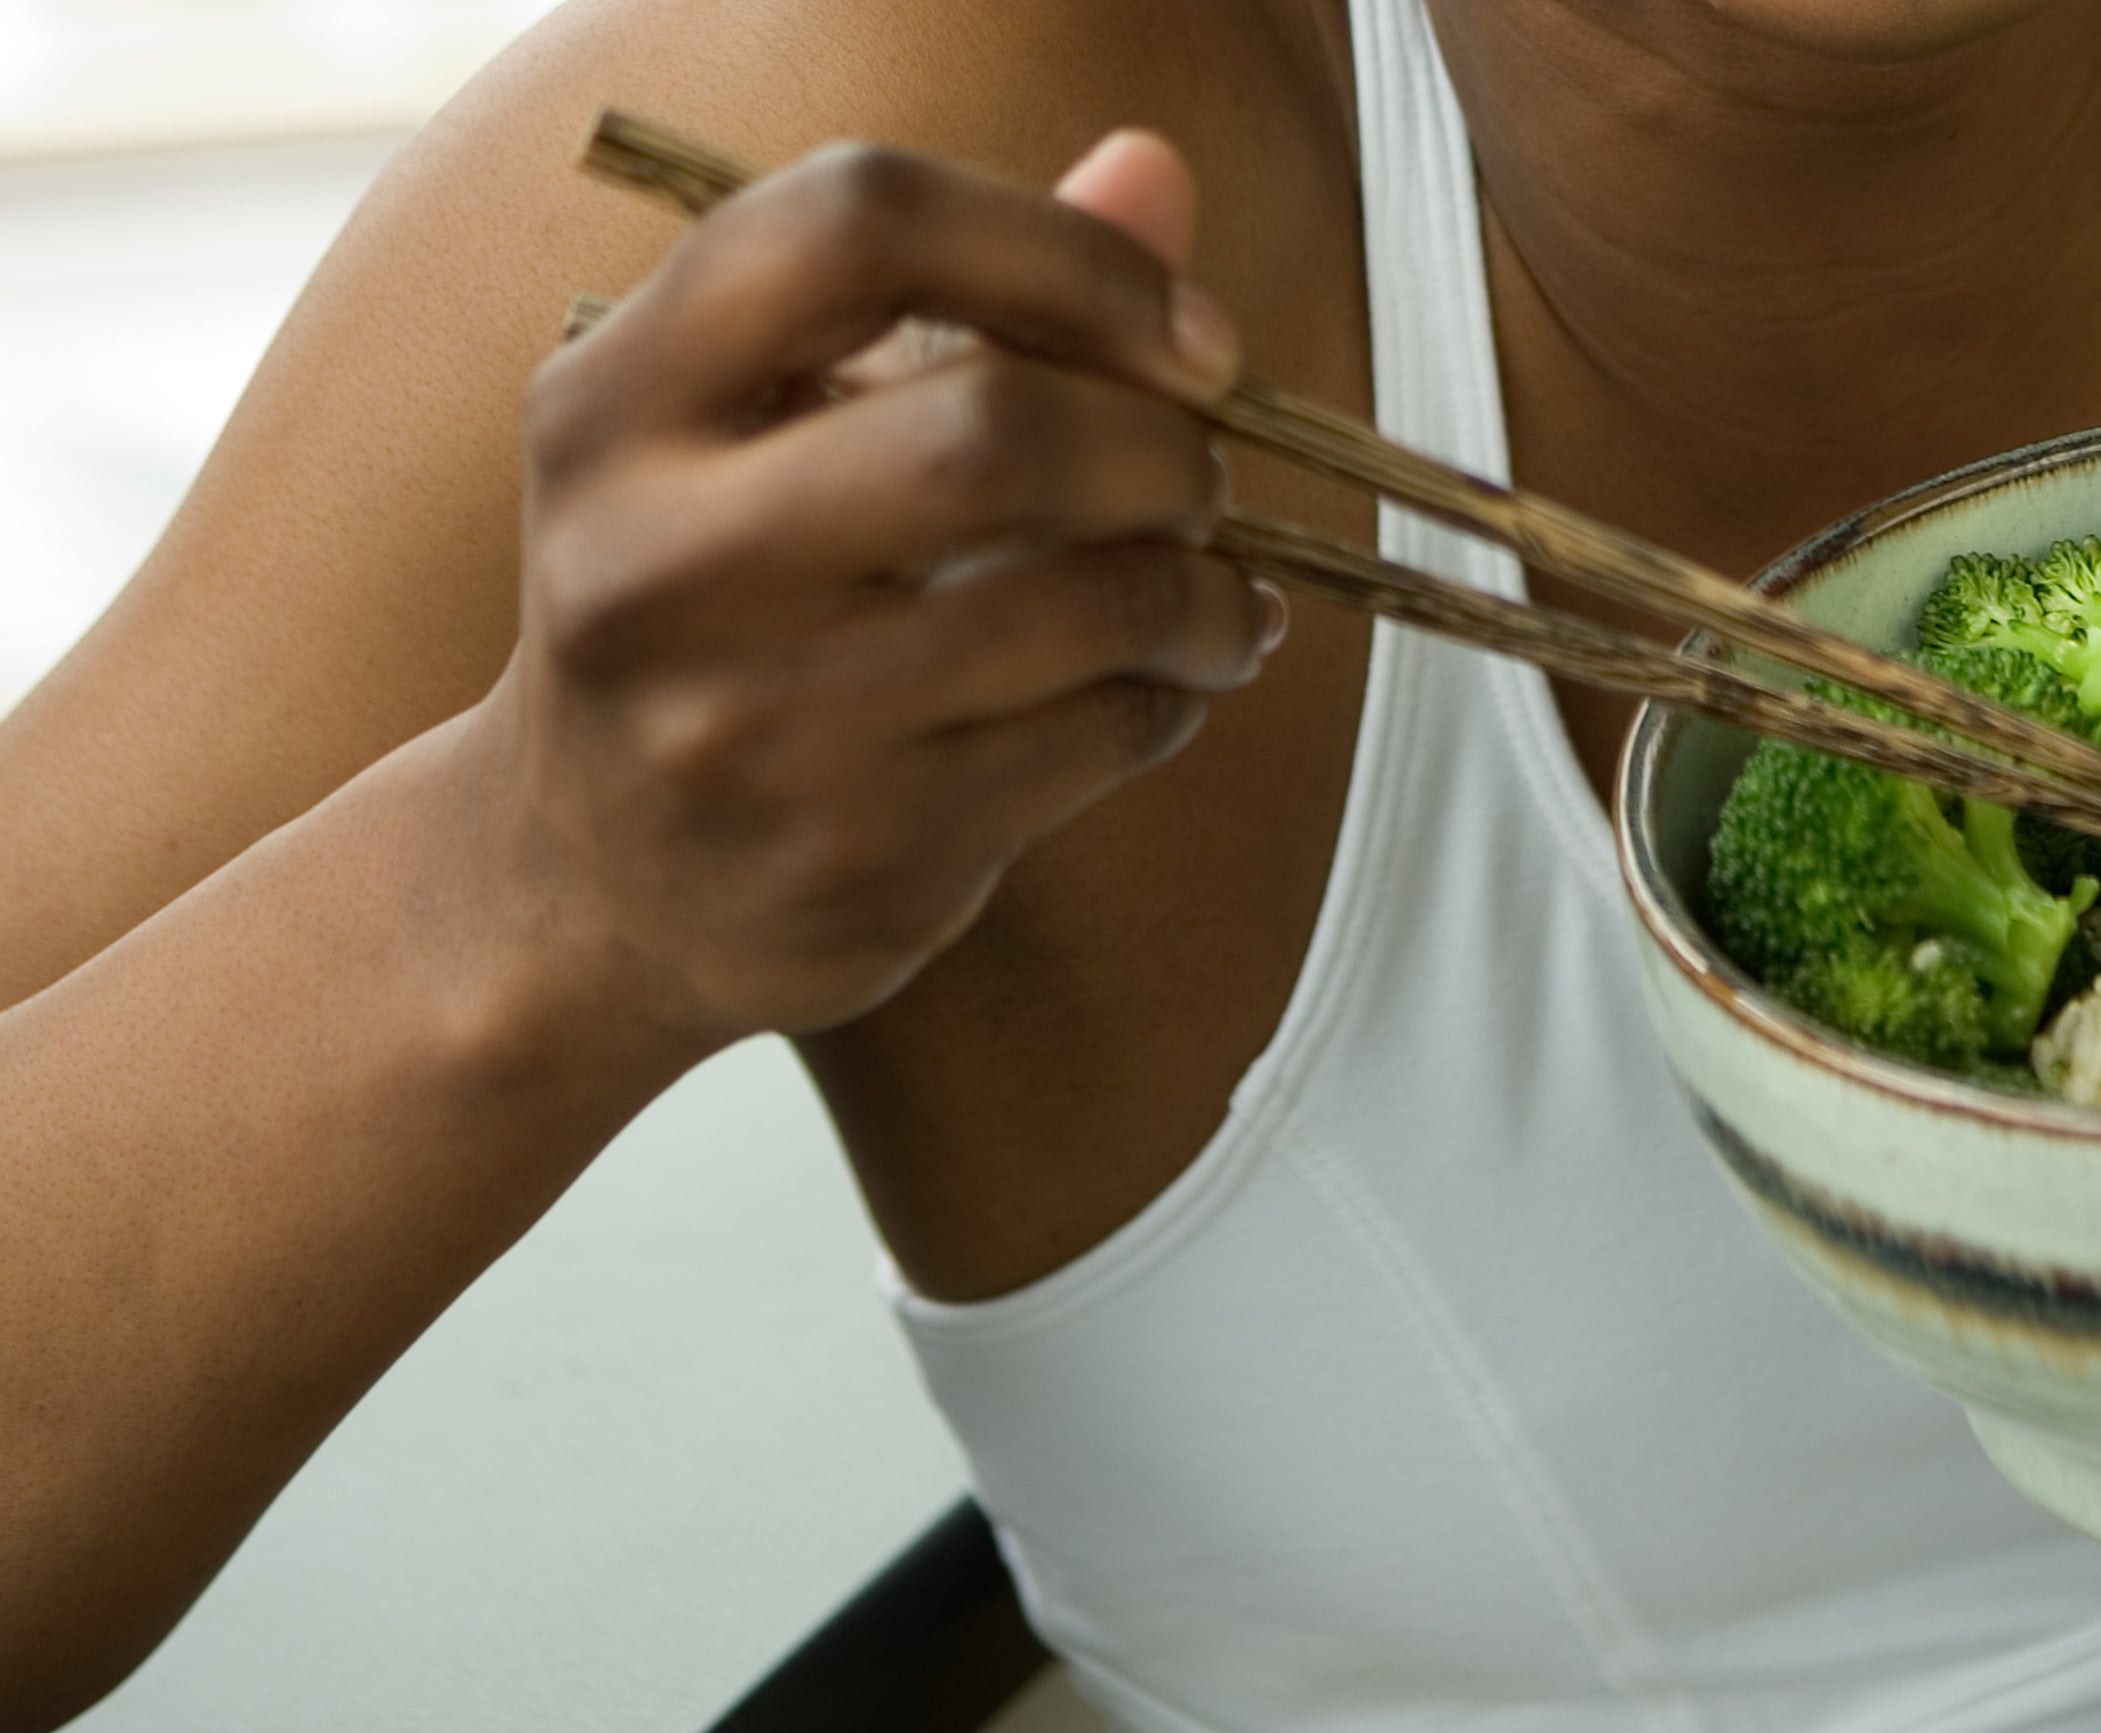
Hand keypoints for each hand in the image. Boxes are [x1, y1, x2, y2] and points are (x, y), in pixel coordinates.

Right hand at [466, 130, 1274, 1047]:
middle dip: (1159, 447)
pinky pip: (1101, 737)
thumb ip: (963, 298)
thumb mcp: (764, 433)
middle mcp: (657, 559)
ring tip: (1216, 596)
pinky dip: (1173, 695)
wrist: (580, 888)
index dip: (1061, 252)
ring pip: (1084, 603)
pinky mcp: (856, 855)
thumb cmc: (710, 613)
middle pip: (991, 431)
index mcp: (616, 403)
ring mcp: (754, 725)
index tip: (1182, 329)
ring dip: (1203, 590)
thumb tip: (1155, 173)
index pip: (853, 226)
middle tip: (1199, 476)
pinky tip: (1162, 685)